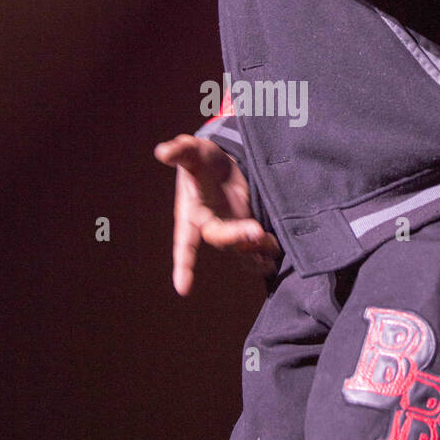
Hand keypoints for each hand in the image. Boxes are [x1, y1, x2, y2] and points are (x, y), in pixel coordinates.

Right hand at [154, 134, 281, 295]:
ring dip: (258, 249)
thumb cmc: (202, 160)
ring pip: (244, 250)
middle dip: (238, 238)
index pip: (184, 242)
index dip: (184, 265)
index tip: (183, 289)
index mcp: (191, 215)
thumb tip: (163, 152)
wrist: (223, 165)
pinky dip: (268, 255)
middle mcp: (211, 228)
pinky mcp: (249, 231)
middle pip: (223, 240)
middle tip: (256, 231)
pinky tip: (277, 258)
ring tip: (273, 244)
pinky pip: (257, 251)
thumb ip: (180, 151)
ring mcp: (231, 232)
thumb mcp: (192, 152)